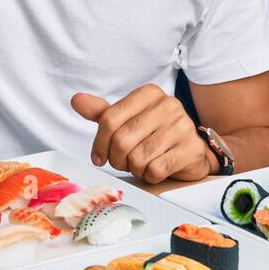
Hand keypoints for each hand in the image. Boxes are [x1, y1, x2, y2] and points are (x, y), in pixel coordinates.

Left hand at [71, 84, 214, 183]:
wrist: (192, 151)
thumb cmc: (154, 134)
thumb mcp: (127, 120)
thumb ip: (102, 112)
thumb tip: (76, 100)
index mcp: (149, 93)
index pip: (109, 118)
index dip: (99, 143)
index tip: (98, 157)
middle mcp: (168, 104)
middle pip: (121, 140)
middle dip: (116, 159)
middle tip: (121, 163)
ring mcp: (182, 126)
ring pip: (138, 158)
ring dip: (134, 168)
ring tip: (141, 164)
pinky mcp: (190, 149)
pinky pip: (155, 170)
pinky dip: (150, 176)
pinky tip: (155, 169)